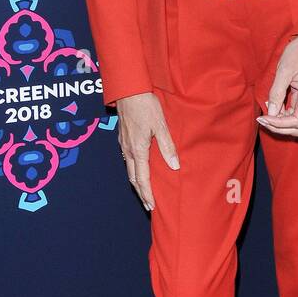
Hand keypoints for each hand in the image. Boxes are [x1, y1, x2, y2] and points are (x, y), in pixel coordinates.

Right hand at [115, 91, 178, 210]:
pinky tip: (139, 170)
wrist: (128, 90)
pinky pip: (128, 159)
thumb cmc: (146, 106)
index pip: (142, 178)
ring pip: (129, 169)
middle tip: (148, 205)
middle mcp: (128, 150)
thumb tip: (174, 166)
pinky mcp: (122, 138)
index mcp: (138, 150)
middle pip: (133, 178)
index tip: (152, 206)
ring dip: (137, 183)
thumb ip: (167, 147)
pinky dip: (134, 171)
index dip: (147, 193)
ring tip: (144, 192)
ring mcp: (123, 144)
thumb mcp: (161, 126)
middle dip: (141, 193)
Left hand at [257, 35, 297, 136]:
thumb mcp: (284, 71)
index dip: (279, 124)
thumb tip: (271, 112)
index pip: (296, 122)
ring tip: (265, 115)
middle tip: (262, 120)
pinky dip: (282, 116)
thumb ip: (277, 92)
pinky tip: (272, 107)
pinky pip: (294, 115)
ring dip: (280, 124)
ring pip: (296, 124)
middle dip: (279, 128)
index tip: (263, 118)